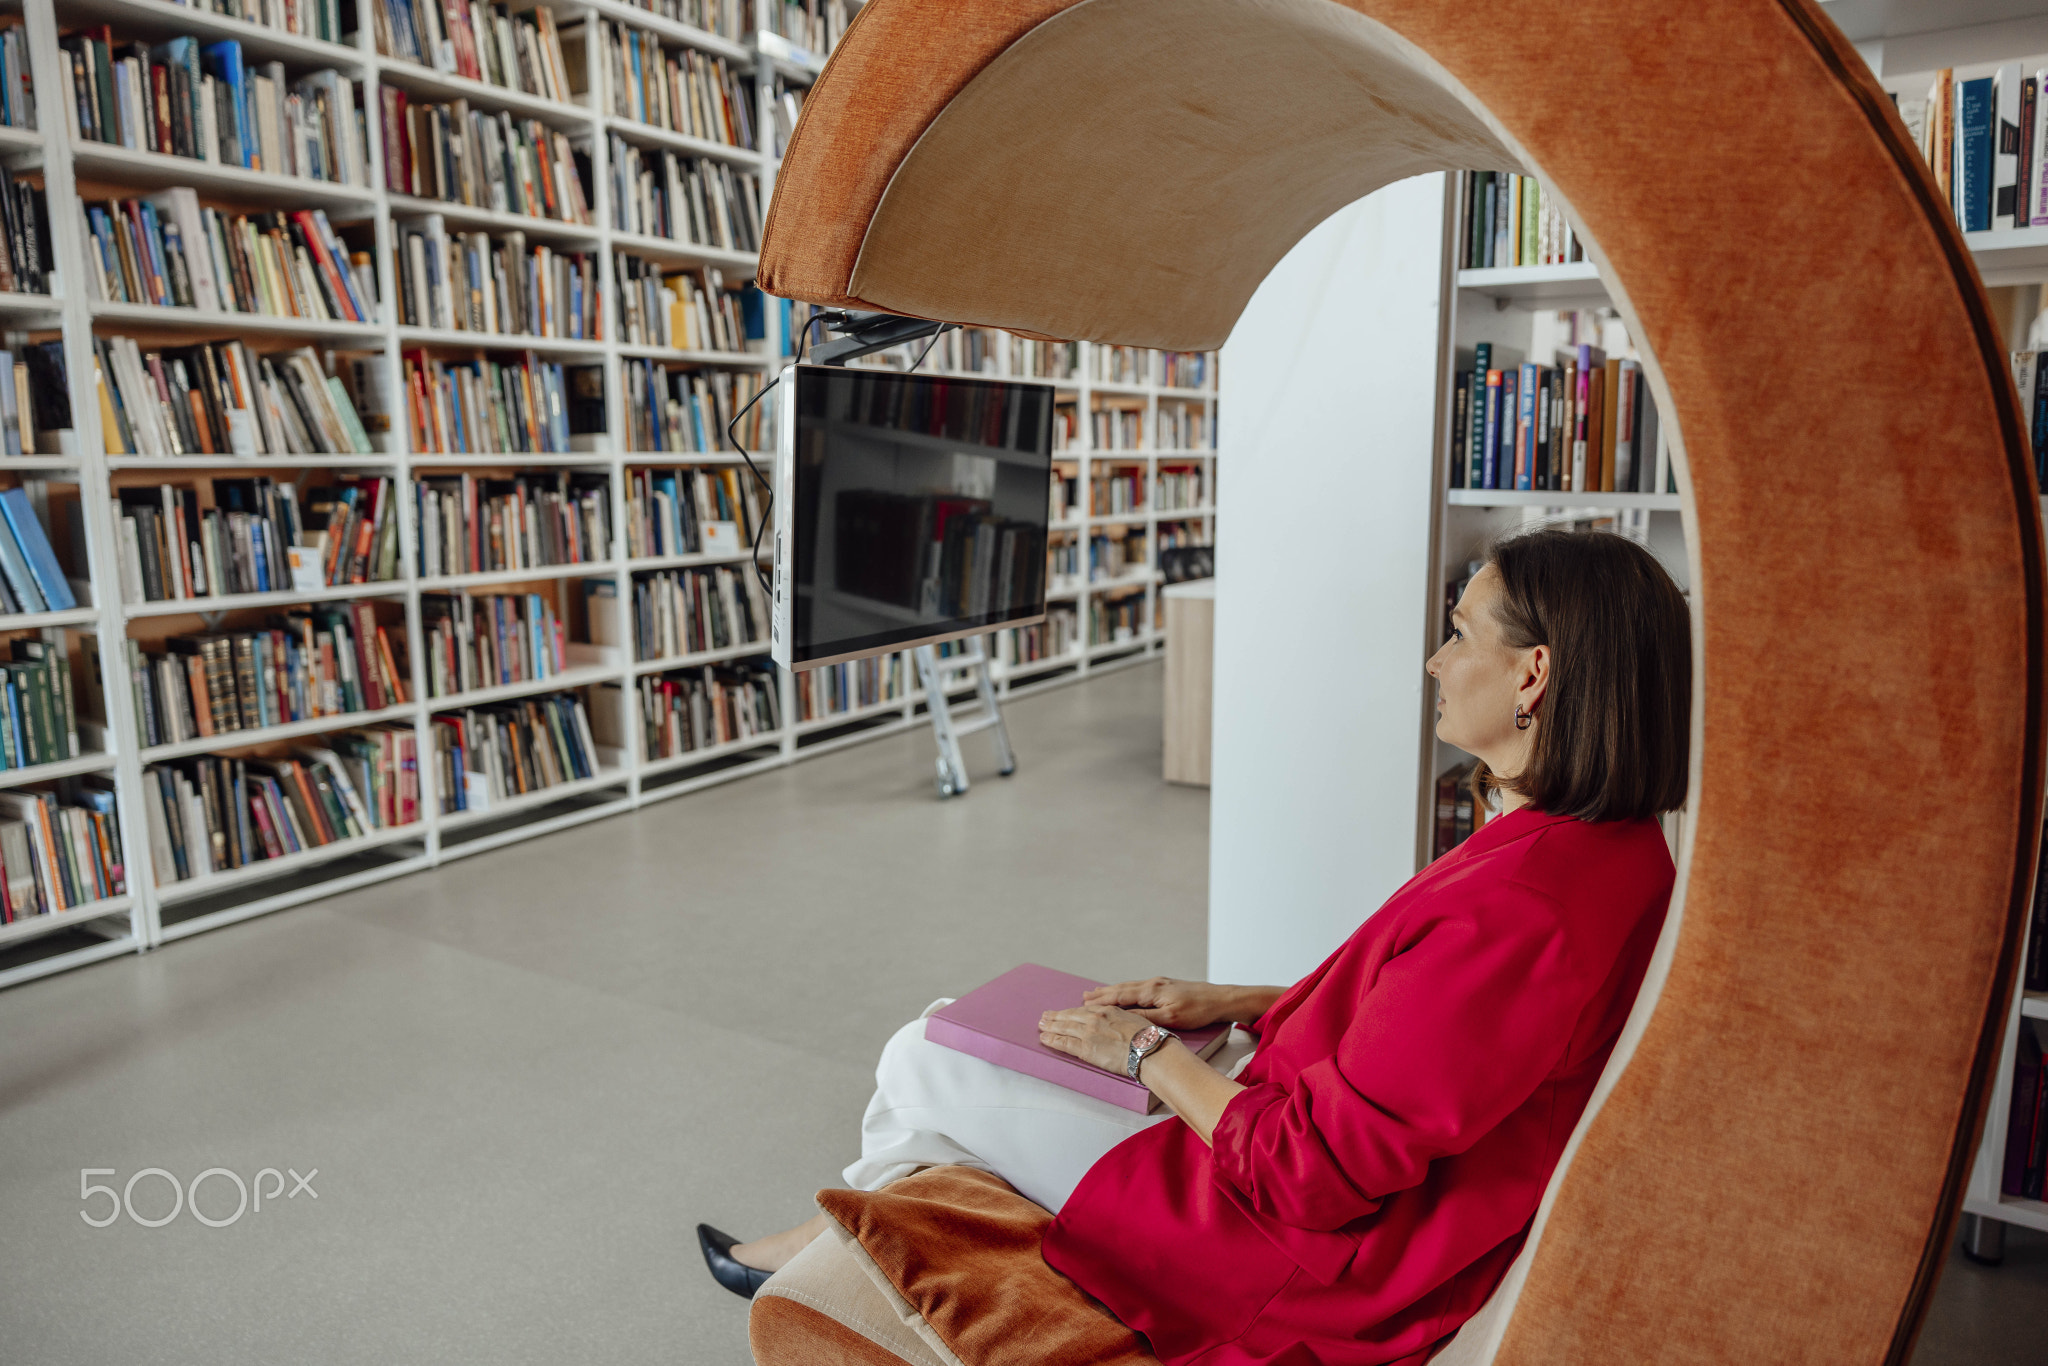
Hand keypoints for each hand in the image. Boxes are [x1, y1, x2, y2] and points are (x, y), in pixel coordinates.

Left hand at [1038, 1004, 1153, 1074]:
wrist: (1149, 1050)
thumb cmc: (1147, 1038)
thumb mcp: (1133, 1020)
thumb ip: (1120, 1019)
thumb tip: (1117, 1023)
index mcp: (1108, 1011)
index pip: (1083, 1011)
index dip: (1071, 1012)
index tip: (1063, 1012)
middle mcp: (1096, 1019)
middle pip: (1070, 1016)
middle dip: (1055, 1016)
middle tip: (1045, 1016)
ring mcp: (1089, 1033)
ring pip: (1064, 1028)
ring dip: (1050, 1026)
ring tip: (1041, 1026)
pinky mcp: (1086, 1048)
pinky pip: (1064, 1043)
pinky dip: (1052, 1040)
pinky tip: (1045, 1038)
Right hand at [1081, 977, 1230, 1029]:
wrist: (1220, 999)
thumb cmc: (1198, 1009)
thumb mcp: (1172, 1018)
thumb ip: (1147, 1018)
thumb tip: (1125, 1019)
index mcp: (1152, 991)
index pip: (1121, 996)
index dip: (1102, 1000)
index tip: (1085, 1003)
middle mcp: (1153, 984)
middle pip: (1122, 989)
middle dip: (1102, 994)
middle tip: (1083, 997)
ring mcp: (1160, 984)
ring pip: (1130, 988)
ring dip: (1112, 992)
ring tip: (1097, 994)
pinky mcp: (1166, 987)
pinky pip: (1138, 989)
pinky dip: (1125, 992)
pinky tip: (1124, 995)